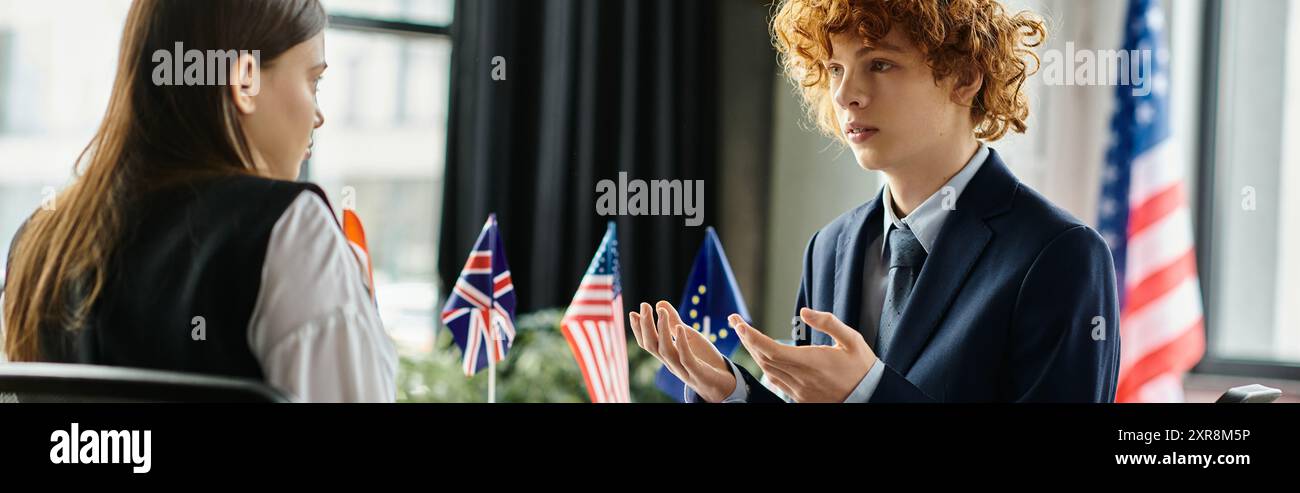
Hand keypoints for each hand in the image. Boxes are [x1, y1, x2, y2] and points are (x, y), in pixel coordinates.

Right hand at [629, 301, 736, 402]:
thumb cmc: (704, 359)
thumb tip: (659, 303)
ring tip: (661, 311)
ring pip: (666, 351)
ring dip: (661, 330)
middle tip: (644, 305)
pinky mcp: (698, 372)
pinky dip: (681, 343)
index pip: (647, 343)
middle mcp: (671, 363)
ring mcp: (683, 369)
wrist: (724, 383)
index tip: (633, 313)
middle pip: (652, 345)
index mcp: (667, 355)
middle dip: (646, 325)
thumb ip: (674, 322)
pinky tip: (680, 328)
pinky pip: (686, 358)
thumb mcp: (689, 336)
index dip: (638, 329)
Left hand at [731, 307, 876, 402]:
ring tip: (745, 336)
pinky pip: (776, 382)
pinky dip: (766, 367)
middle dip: (746, 339)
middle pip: (763, 358)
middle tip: (735, 323)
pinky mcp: (800, 398)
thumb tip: (804, 311)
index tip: (739, 324)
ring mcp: (799, 391)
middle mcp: (800, 378)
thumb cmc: (861, 366)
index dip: (751, 337)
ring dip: (754, 353)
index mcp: (810, 362)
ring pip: (767, 371)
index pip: (770, 349)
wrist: (870, 395)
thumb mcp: (851, 339)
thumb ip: (828, 322)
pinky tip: (763, 356)